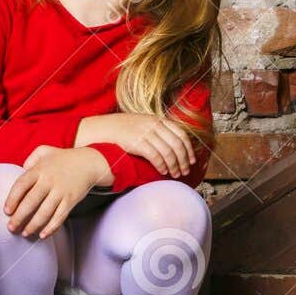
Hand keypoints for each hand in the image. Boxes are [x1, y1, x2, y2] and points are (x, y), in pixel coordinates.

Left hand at [6, 146, 108, 238]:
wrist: (89, 162)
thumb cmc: (63, 158)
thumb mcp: (45, 151)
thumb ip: (30, 159)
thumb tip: (21, 170)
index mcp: (39, 169)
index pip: (21, 185)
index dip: (12, 199)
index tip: (6, 211)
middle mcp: (49, 181)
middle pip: (31, 202)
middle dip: (19, 217)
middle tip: (11, 228)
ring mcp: (61, 191)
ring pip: (44, 212)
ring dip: (33, 225)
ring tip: (24, 233)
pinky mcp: (71, 200)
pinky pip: (59, 217)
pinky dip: (51, 228)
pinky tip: (43, 235)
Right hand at [78, 112, 195, 178]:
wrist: (103, 129)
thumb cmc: (122, 129)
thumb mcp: (142, 123)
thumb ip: (157, 129)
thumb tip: (171, 143)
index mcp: (158, 119)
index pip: (181, 134)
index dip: (189, 149)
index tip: (192, 160)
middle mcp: (154, 125)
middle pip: (177, 144)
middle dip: (183, 160)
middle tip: (185, 171)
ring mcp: (146, 133)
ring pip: (168, 152)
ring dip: (174, 165)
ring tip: (175, 174)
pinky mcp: (138, 142)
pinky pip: (156, 156)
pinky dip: (162, 165)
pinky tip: (163, 171)